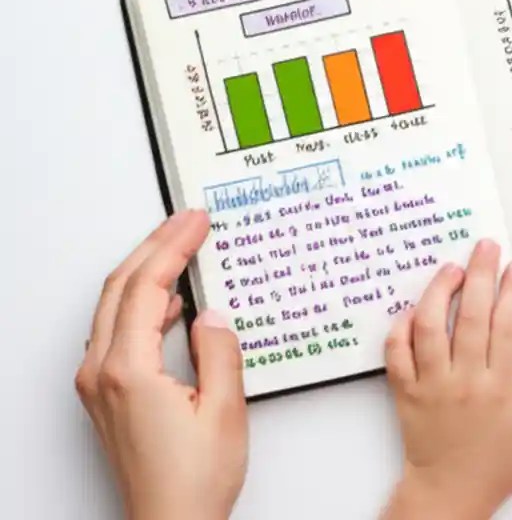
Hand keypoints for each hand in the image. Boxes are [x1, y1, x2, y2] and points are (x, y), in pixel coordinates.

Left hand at [75, 210, 247, 519]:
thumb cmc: (194, 481)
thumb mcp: (224, 410)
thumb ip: (219, 351)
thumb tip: (212, 313)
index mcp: (128, 371)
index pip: (147, 287)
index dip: (173, 247)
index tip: (197, 221)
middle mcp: (101, 373)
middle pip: (120, 288)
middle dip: (155, 247)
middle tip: (188, 220)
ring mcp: (97, 385)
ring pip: (113, 307)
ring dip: (145, 272)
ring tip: (181, 248)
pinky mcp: (105, 396)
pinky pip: (115, 331)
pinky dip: (140, 303)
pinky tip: (168, 301)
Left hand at [382, 240, 511, 519]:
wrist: (450, 492)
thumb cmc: (499, 462)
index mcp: (501, 387)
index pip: (507, 325)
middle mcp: (464, 380)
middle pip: (470, 315)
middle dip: (480, 274)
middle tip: (485, 246)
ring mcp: (431, 385)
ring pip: (429, 326)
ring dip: (438, 291)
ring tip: (451, 268)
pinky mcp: (404, 392)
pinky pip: (396, 352)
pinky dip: (401, 326)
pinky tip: (414, 309)